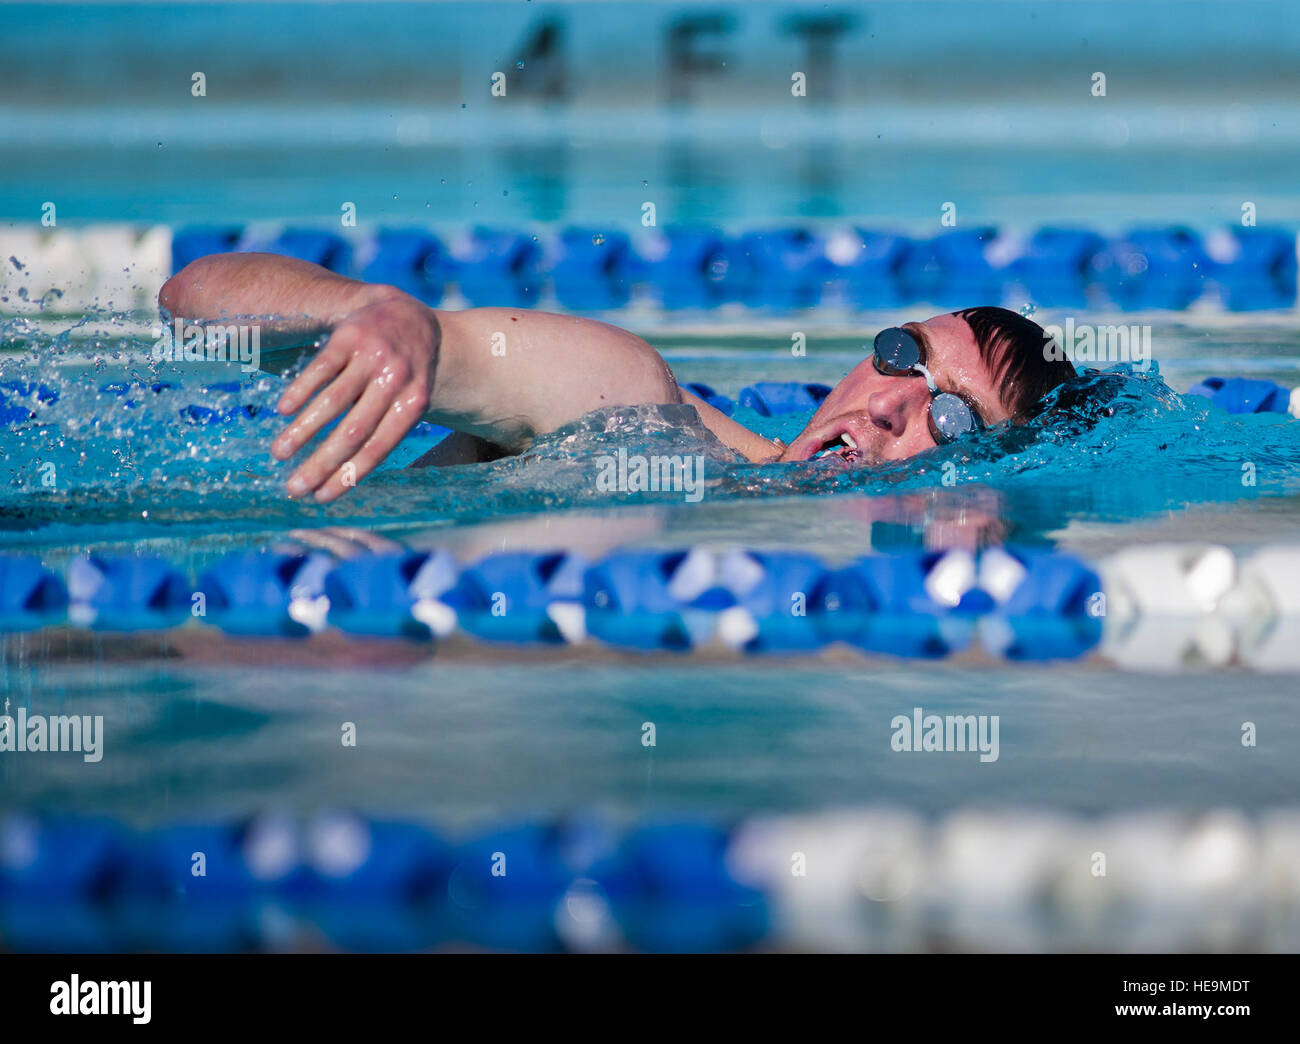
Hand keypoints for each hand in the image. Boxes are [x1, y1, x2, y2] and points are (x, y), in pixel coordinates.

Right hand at [272, 290, 438, 501]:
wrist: (410, 316)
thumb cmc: (406, 373)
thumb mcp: (408, 400)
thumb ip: (381, 429)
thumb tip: (341, 476)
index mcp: (414, 404)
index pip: (378, 448)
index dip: (348, 476)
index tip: (321, 498)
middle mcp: (396, 380)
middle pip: (353, 431)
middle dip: (320, 463)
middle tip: (294, 487)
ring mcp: (373, 356)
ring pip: (332, 401)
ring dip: (302, 432)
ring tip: (279, 453)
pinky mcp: (350, 335)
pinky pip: (320, 369)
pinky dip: (300, 392)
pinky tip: (283, 412)